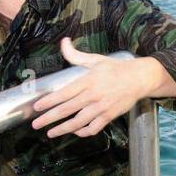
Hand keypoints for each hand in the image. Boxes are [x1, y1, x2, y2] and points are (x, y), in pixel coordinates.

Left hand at [30, 38, 166, 138]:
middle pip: (67, 110)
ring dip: (62, 129)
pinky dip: (82, 132)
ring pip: (78, 122)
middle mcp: (93, 96)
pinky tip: (74, 131)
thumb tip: (64, 42)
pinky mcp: (109, 116)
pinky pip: (93, 128)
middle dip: (49, 118)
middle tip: (35, 124)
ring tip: (50, 133)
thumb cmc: (116, 68)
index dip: (49, 101)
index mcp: (88, 81)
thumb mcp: (95, 59)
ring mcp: (101, 108)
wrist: (140, 78)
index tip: (37, 107)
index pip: (64, 93)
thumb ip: (76, 55)